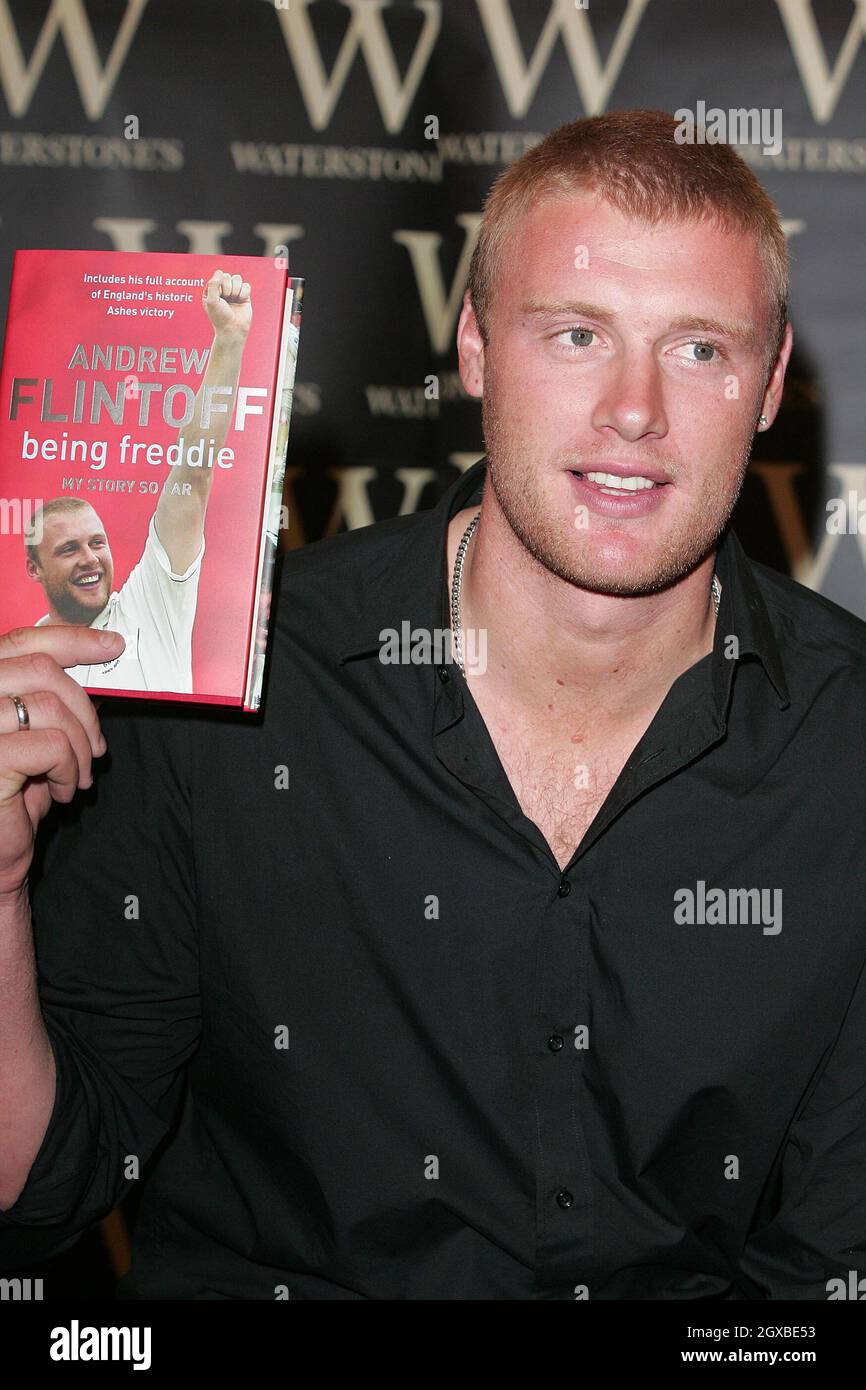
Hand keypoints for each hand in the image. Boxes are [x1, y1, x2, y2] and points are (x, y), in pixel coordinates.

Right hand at [0, 626, 124, 897]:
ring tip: (76, 776)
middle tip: (95, 745)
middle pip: (40, 669)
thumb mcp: (35, 737)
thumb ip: (52, 698)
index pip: (20, 641)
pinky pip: (52, 745)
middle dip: (83, 706)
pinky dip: (70, 768)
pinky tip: (62, 790)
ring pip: (50, 706)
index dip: (70, 639)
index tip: (111, 646)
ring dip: (79, 745)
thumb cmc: (12, 796)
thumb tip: (99, 663)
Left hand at [202, 270, 251, 343]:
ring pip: (237, 278)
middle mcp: (223, 290)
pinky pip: (246, 285)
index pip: (217, 277)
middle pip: (228, 276)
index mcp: (212, 290)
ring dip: (236, 289)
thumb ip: (213, 284)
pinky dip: (244, 293)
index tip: (219, 298)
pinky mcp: (244, 296)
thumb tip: (220, 272)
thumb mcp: (211, 300)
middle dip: (228, 288)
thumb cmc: (220, 317)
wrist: (233, 329)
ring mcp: (234, 292)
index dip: (219, 286)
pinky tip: (241, 300)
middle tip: (226, 300)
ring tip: (233, 300)